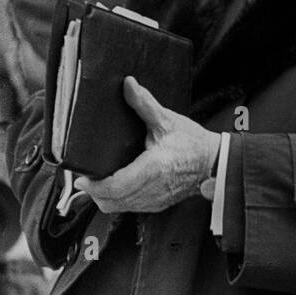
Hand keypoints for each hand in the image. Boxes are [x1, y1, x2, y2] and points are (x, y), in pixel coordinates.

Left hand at [74, 76, 220, 213]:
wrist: (214, 162)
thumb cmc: (193, 143)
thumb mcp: (167, 120)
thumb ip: (144, 103)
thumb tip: (128, 85)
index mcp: (153, 168)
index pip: (115, 187)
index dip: (93, 186)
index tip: (81, 177)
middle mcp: (153, 189)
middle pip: (111, 202)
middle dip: (93, 192)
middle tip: (84, 178)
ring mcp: (155, 200)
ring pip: (119, 208)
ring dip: (104, 198)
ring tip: (96, 183)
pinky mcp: (158, 204)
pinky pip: (130, 209)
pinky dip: (118, 201)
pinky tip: (116, 187)